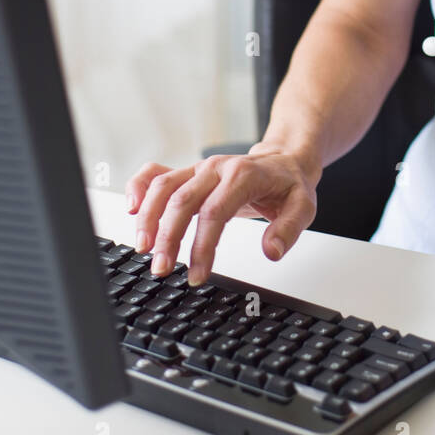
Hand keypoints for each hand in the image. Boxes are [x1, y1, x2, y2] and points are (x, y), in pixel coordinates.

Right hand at [124, 145, 318, 285]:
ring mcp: (199, 168)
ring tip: (142, 249)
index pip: (215, 212)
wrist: (284, 160)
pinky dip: (138, 187)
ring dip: (148, 218)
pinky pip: (156, 174)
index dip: (202, 245)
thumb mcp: (304, 206)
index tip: (197, 274)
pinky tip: (130, 208)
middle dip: (168, 237)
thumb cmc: (289, 184)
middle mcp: (216, 168)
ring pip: (163, 187)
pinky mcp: (188, 172)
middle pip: (182, 200)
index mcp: (243, 175)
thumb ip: (289, 229)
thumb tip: (271, 251)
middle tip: (162, 269)